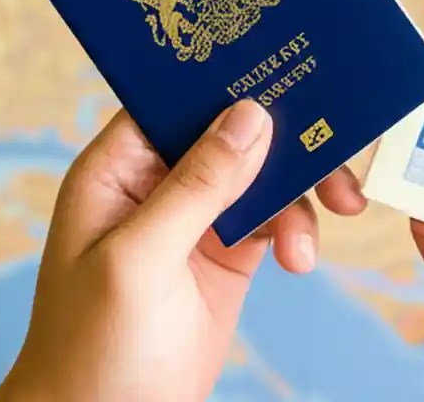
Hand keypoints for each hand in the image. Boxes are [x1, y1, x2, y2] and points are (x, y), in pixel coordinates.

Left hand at [0, 99, 366, 400]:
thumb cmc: (91, 348)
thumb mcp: (140, 259)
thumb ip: (196, 186)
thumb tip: (249, 116)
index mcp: (118, 169)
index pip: (176, 100)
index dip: (227, 83)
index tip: (284, 74)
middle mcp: (159, 184)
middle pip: (234, 133)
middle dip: (286, 143)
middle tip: (333, 161)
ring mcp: (197, 219)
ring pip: (265, 174)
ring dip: (300, 196)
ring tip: (307, 243)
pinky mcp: (229, 253)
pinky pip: (277, 217)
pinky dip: (298, 231)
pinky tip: (299, 260)